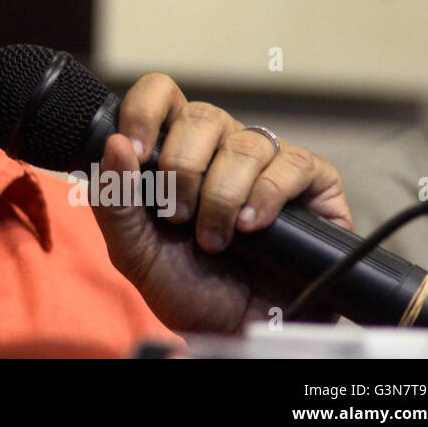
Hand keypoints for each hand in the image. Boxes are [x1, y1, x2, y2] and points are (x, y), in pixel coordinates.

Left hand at [89, 72, 353, 332]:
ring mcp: (268, 161)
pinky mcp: (313, 183)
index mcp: (174, 148)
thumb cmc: (187, 287)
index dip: (145, 111)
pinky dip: (265, 197)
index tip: (135, 151)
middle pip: (203, 114)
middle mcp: (221, 146)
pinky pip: (292, 164)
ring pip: (245, 143)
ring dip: (220, 196)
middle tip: (178, 217)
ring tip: (213, 239)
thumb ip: (114, 200)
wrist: (235, 332)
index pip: (160, 94)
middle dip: (182, 169)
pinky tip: (252, 228)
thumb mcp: (133, 250)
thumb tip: (114, 143)